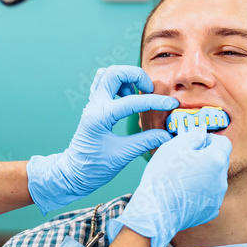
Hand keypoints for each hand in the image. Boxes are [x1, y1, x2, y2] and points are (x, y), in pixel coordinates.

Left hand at [26, 66, 178, 213]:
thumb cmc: (94, 167)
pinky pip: (102, 83)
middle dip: (136, 76)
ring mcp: (92, 104)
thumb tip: (167, 135)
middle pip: (114, 73)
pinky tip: (127, 97)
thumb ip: (146, 142)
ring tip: (136, 94)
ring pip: (107, 74)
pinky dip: (117, 83)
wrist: (74, 173)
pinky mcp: (93, 106)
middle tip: (149, 91)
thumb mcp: (123, 156)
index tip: (171, 103)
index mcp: (100, 117)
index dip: (155, 101)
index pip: (132, 102)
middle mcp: (94, 106)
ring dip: (125, 78)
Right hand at [106, 127, 231, 246]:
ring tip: (182, 178)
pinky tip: (184, 193)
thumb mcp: (175, 146)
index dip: (210, 140)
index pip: (224, 143)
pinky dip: (200, 193)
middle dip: (207, 158)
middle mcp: (222, 179)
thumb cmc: (163, 176)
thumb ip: (193, 135)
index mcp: (216, 160)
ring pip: (214, 179)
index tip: (196, 144)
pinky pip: (209, 197)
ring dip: (203, 175)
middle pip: (220, 161)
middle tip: (185, 160)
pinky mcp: (210, 211)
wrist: (155, 210)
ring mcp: (217, 197)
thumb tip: (201, 133)